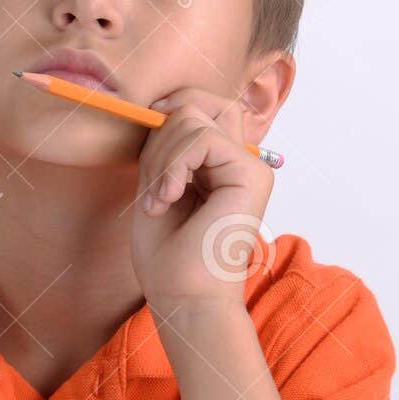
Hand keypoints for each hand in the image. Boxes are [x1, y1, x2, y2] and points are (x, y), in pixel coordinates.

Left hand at [128, 86, 276, 316]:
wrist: (185, 299)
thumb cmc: (168, 256)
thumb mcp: (157, 184)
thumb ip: (165, 146)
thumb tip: (159, 106)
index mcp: (222, 164)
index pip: (196, 106)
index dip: (165, 117)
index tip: (146, 161)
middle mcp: (242, 161)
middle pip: (199, 101)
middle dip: (160, 134)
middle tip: (153, 184)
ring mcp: (251, 166)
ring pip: (195, 116)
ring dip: (161, 157)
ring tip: (158, 200)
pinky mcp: (252, 174)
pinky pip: (203, 138)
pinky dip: (174, 165)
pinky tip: (169, 198)